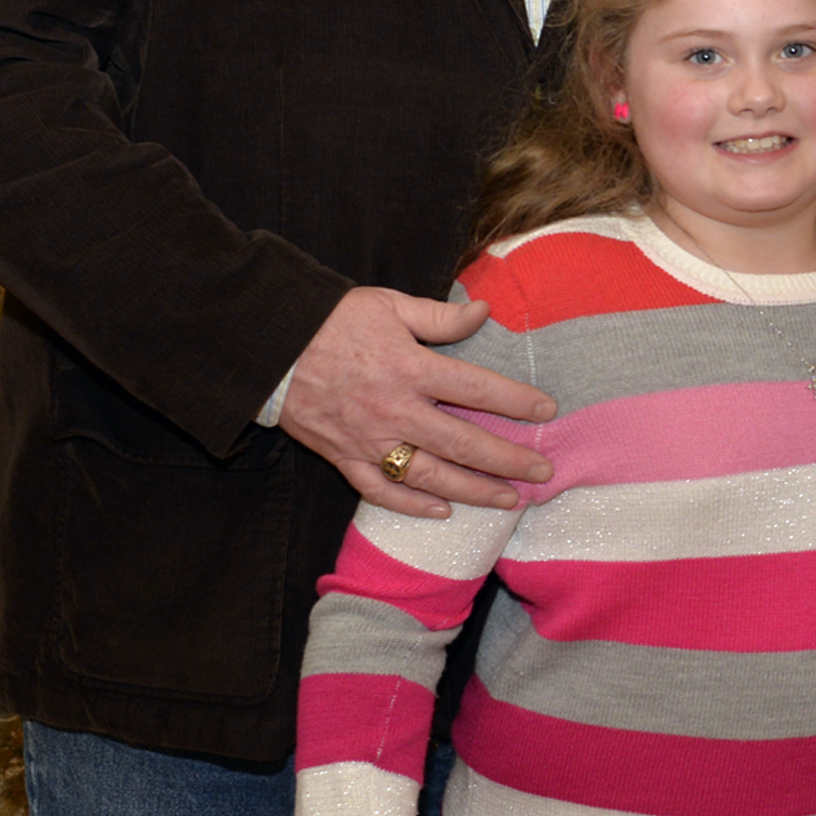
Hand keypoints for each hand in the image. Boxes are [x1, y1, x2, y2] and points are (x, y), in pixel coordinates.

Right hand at [281, 286, 555, 519]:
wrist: (267, 347)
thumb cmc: (332, 320)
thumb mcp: (389, 304)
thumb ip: (439, 315)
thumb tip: (484, 311)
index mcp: (410, 368)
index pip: (477, 389)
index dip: (516, 401)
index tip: (547, 412)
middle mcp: (394, 410)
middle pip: (463, 443)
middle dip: (508, 460)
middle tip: (543, 473)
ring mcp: (368, 439)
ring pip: (429, 475)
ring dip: (473, 490)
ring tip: (509, 499)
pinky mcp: (342, 456)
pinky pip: (381, 490)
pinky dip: (412, 505)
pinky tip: (443, 511)